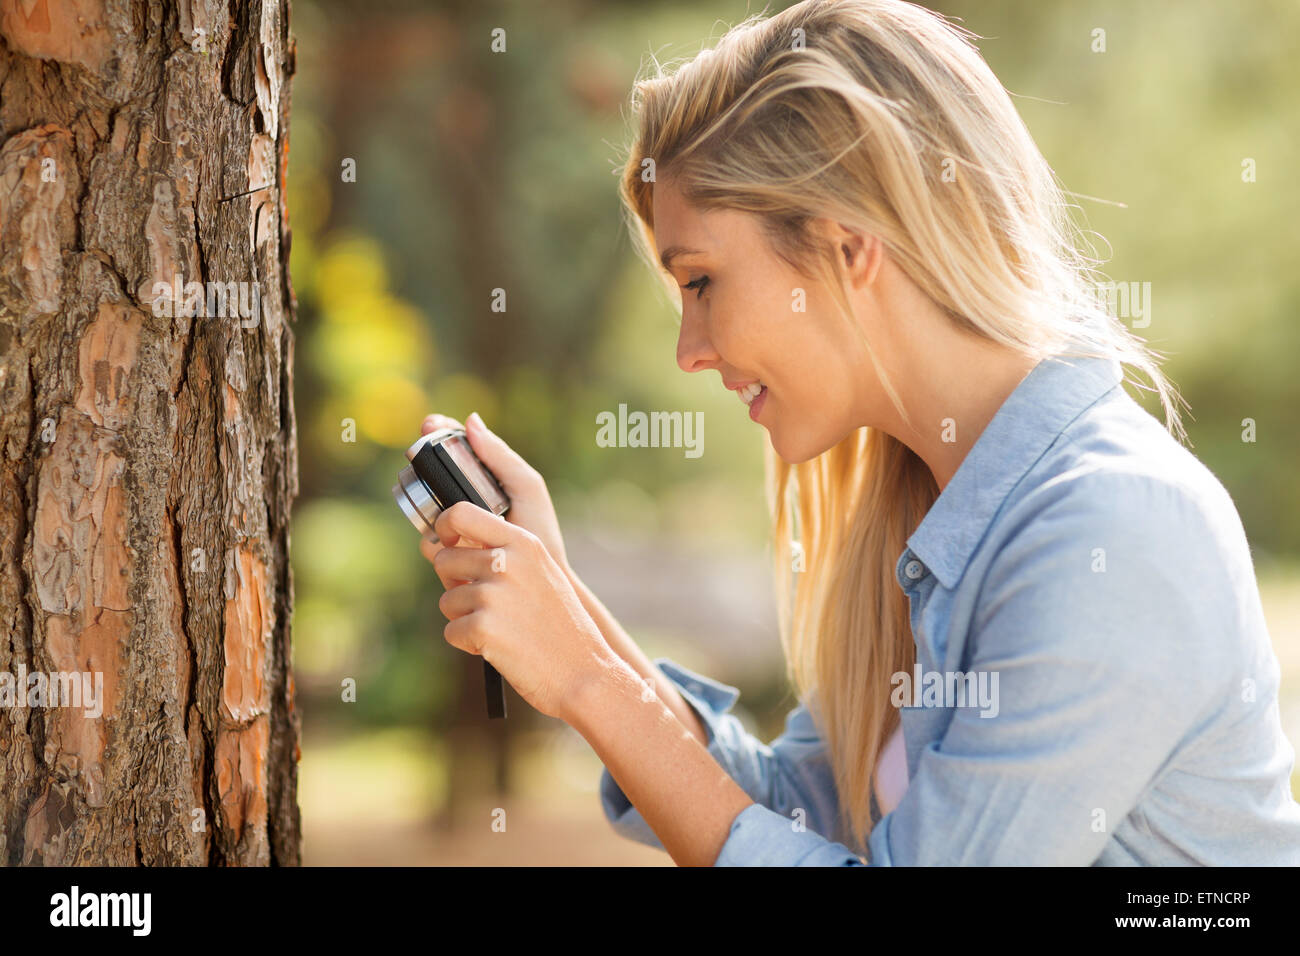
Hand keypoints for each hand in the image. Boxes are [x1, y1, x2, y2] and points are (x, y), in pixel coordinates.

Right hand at [418, 411, 569, 571]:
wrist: (538, 582)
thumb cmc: (539, 532)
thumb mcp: (525, 488)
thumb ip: (501, 457)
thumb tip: (471, 420)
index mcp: (484, 480)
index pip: (455, 449)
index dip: (439, 432)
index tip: (430, 424)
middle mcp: (465, 502)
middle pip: (431, 477)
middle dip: (423, 463)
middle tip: (419, 452)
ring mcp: (453, 529)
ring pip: (425, 512)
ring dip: (429, 508)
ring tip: (446, 507)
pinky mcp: (448, 556)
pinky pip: (429, 544)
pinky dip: (434, 540)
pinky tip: (451, 542)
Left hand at [429, 500, 611, 721]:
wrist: (584, 672)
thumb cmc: (562, 626)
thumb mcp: (542, 573)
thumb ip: (504, 553)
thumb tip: (445, 549)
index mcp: (523, 542)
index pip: (460, 512)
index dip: (444, 528)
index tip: (448, 544)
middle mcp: (507, 562)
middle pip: (445, 560)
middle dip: (455, 585)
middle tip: (485, 605)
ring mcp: (493, 594)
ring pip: (447, 601)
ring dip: (465, 619)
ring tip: (502, 629)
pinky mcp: (483, 627)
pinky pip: (451, 631)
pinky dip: (468, 644)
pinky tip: (499, 648)